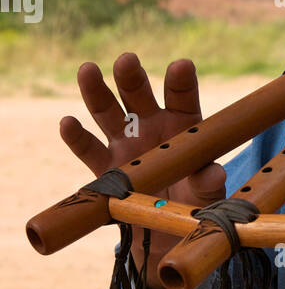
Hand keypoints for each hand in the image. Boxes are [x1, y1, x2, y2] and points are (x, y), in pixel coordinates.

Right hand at [60, 53, 225, 287]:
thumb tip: (213, 173)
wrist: (166, 228)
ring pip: (108, 113)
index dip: (181, 82)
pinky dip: (76, 137)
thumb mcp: (207, 195)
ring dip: (96, 92)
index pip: (182, 98)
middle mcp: (151, 127)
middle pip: (139, 95)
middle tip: (127, 60)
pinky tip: (68, 122)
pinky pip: (88, 150)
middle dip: (132, 77)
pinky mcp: (105, 168)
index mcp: (182, 125)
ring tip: (88, 70)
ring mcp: (125, 144)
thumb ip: (209, 182)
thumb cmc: (194, 203)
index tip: (182, 66)